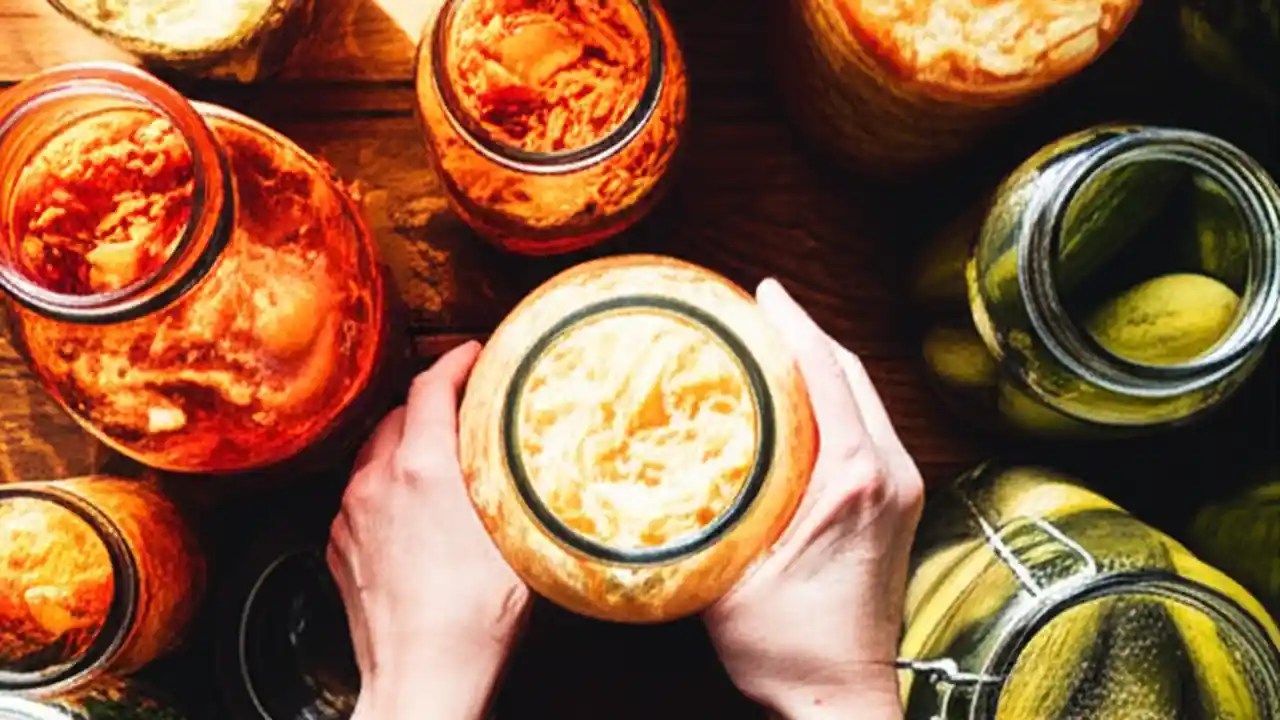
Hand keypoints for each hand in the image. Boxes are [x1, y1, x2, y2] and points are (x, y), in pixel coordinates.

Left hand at [328, 342, 530, 719]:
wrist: (422, 678)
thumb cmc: (473, 619)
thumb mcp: (518, 538)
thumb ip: (519, 486)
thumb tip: (539, 461)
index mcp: (424, 468)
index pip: (431, 385)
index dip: (455, 361)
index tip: (472, 354)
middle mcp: (377, 481)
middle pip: (399, 413)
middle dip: (431, 401)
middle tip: (465, 408)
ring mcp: (351, 514)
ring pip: (373, 453)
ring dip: (405, 443)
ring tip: (439, 456)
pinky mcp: (338, 546)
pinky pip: (358, 495)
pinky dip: (383, 486)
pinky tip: (410, 508)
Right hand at [704, 280, 924, 719]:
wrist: (842, 697)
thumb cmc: (790, 650)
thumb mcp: (726, 577)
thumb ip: (699, 518)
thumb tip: (660, 470)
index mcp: (853, 480)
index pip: (828, 375)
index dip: (795, 325)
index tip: (764, 293)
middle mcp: (890, 474)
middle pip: (853, 375)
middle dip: (808, 334)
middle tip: (761, 313)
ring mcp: (903, 489)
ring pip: (865, 399)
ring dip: (823, 366)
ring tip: (775, 347)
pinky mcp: (900, 506)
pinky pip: (869, 429)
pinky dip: (835, 401)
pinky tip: (799, 405)